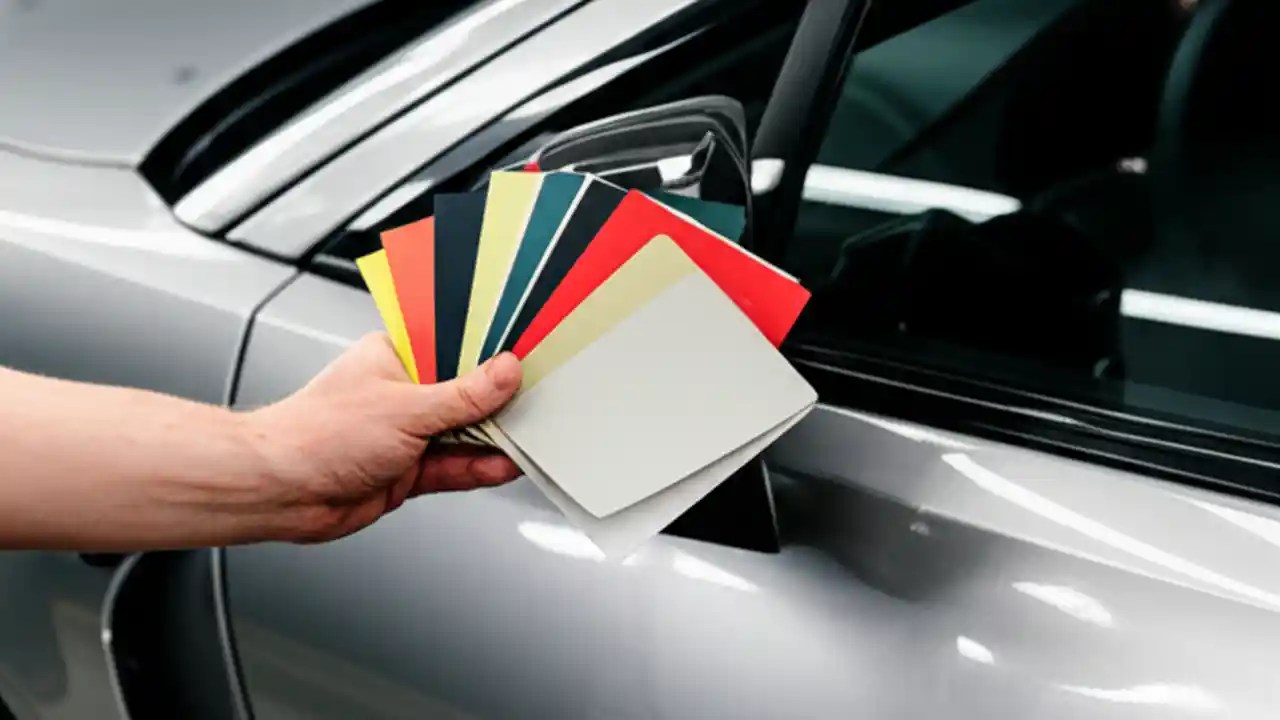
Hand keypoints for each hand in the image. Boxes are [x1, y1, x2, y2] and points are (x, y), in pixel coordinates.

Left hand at [246, 333, 522, 542]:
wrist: (279, 491)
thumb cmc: (316, 435)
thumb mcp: (405, 408)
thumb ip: (462, 396)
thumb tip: (504, 373)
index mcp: (395, 356)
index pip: (456, 346)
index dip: (492, 352)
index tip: (527, 355)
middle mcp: (402, 392)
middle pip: (466, 393)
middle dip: (499, 401)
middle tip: (539, 400)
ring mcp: (406, 433)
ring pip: (464, 433)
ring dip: (493, 439)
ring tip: (530, 437)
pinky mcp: (408, 469)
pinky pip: (454, 466)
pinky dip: (479, 467)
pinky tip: (504, 465)